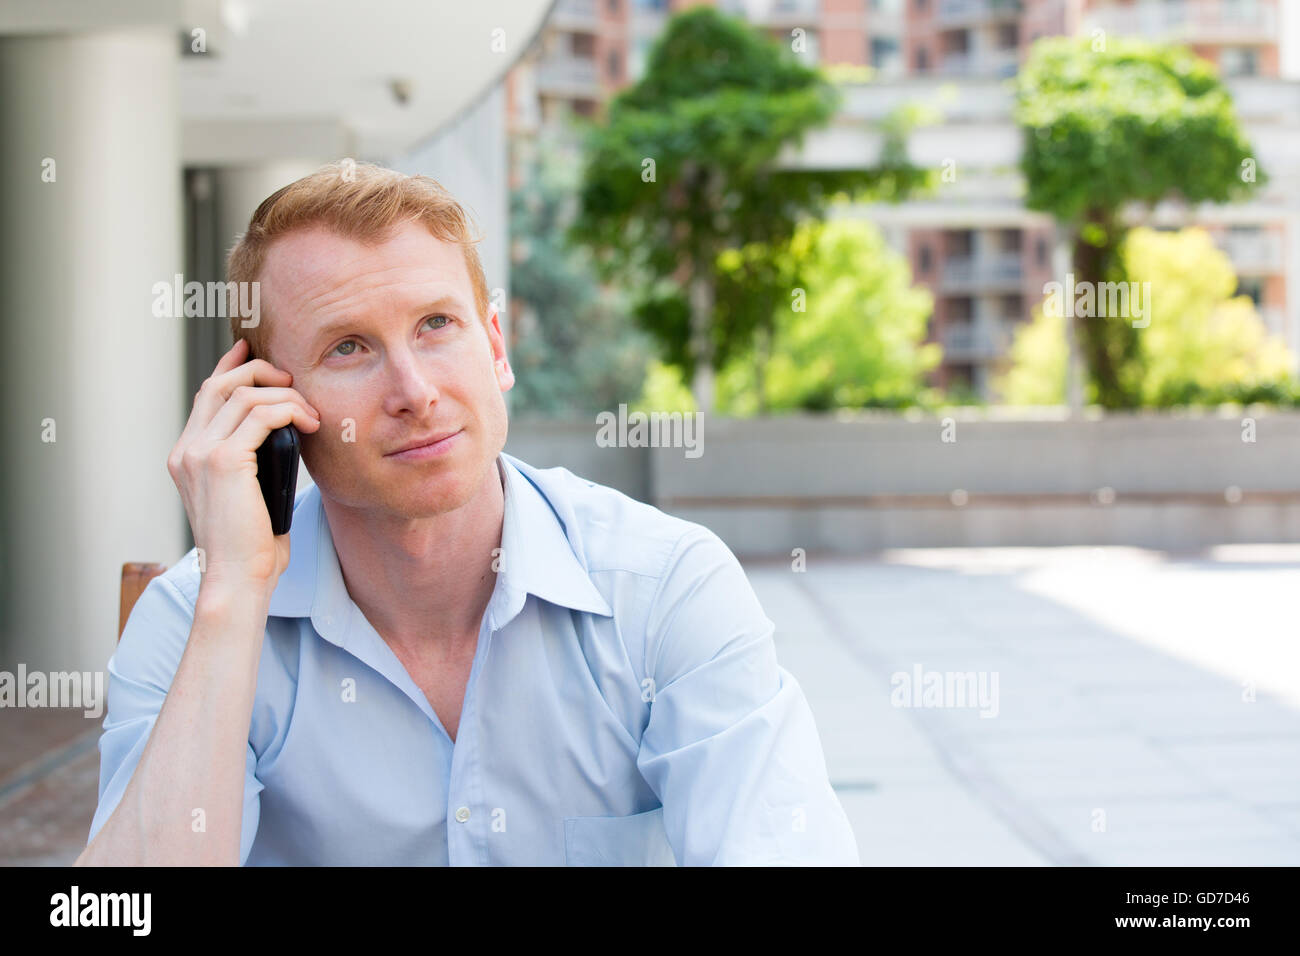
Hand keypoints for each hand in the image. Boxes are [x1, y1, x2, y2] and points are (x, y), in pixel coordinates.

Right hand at [167, 338, 320, 587]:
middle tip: (293, 378)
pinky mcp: (223, 461)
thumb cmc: (251, 547)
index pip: (207, 395)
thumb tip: (285, 436)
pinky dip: (290, 411)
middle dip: (259, 370)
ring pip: (245, 394)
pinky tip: (309, 425)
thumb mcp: (248, 497)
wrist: (236, 579)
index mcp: (187, 456)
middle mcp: (186, 450)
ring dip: (286, 396)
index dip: (231, 365)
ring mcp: (200, 453)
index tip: (255, 350)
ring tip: (311, 414)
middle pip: (221, 383)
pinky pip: (261, 414)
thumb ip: (252, 463)